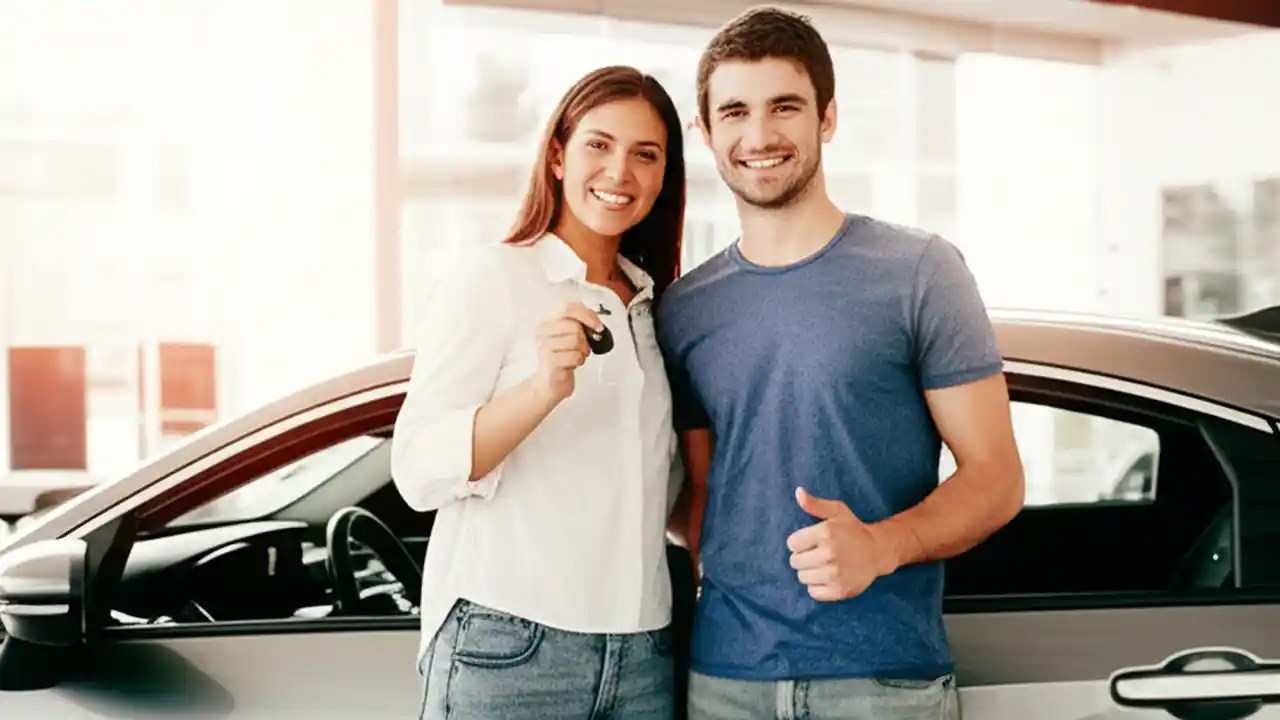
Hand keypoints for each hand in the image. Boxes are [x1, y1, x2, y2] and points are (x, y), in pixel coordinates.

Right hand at [532, 301, 601, 404]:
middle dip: (585, 339)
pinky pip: (575, 356)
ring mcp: (544, 347)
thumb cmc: (561, 359)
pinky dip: (579, 361)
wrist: (548, 384)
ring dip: (582, 351)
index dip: (587, 315)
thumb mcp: (569, 337)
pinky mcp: (550, 362)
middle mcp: (542, 332)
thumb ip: (580, 325)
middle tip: (582, 348)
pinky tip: (572, 365)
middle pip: (574, 326)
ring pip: (576, 340)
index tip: (598, 326)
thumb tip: (596, 322)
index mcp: (547, 322)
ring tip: (576, 357)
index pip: (568, 308)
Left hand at [786, 487, 897, 601]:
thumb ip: (815, 504)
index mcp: (825, 533)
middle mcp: (829, 554)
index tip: (811, 542)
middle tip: (817, 554)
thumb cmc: (853, 530)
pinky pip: (813, 592)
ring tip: (822, 565)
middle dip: (803, 557)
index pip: (792, 544)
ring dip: (809, 572)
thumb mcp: (837, 511)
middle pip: (795, 562)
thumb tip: (798, 492)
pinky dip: (817, 586)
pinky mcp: (839, 590)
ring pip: (802, 577)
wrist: (878, 551)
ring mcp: (834, 574)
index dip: (799, 542)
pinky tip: (827, 577)